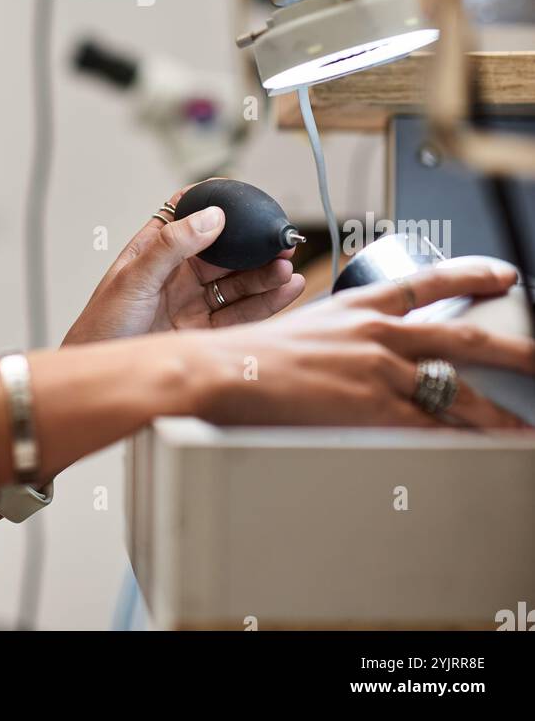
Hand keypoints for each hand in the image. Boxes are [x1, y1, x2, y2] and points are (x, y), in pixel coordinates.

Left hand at [61, 181, 305, 344]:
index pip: (189, 215)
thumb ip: (171, 246)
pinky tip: (285, 289)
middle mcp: (179, 272)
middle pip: (224, 252)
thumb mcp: (133, 278)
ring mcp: (193, 300)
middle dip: (253, 245)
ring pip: (237, 282)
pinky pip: (241, 312)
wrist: (102, 377)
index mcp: (156, 249)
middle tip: (280, 241)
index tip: (245, 197)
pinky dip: (266, 302)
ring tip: (287, 267)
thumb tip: (211, 216)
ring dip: (264, 274)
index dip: (214, 203)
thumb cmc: (103, 325)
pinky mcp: (205, 330)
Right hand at [188, 257, 534, 430]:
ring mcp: (380, 371)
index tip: (506, 275)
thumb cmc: (247, 357)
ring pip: (460, 392)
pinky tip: (482, 452)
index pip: (430, 281)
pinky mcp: (374, 408)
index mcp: (359, 306)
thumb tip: (352, 358)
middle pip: (466, 338)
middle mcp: (379, 333)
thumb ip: (338, 340)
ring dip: (501, 415)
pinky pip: (433, 429)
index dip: (474, 275)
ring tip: (527, 428)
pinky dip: (461, 443)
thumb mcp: (301, 331)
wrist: (222, 370)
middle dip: (516, 349)